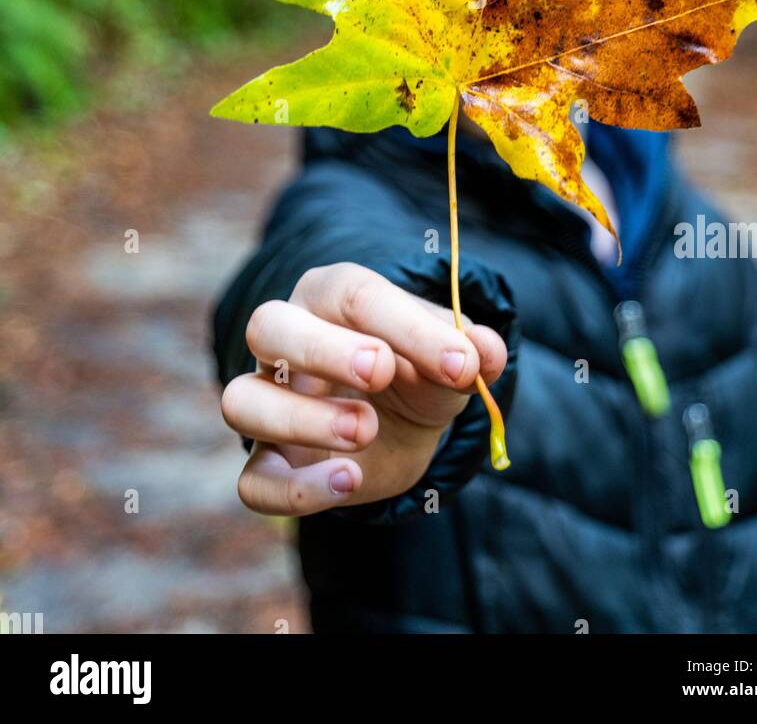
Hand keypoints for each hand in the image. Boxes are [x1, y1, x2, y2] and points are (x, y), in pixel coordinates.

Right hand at [221, 262, 507, 515]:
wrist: (401, 423)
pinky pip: (254, 482)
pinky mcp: (270, 466)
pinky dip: (297, 489)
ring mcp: (269, 403)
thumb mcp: (451, 358)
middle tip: (380, 372)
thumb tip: (488, 353)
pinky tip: (349, 480)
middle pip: (268, 325)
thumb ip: (469, 351)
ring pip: (242, 401)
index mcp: (331, 296)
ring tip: (364, 430)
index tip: (459, 363)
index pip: (353, 294)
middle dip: (323, 348)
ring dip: (300, 417)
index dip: (406, 327)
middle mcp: (286, 341)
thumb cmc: (418, 370)